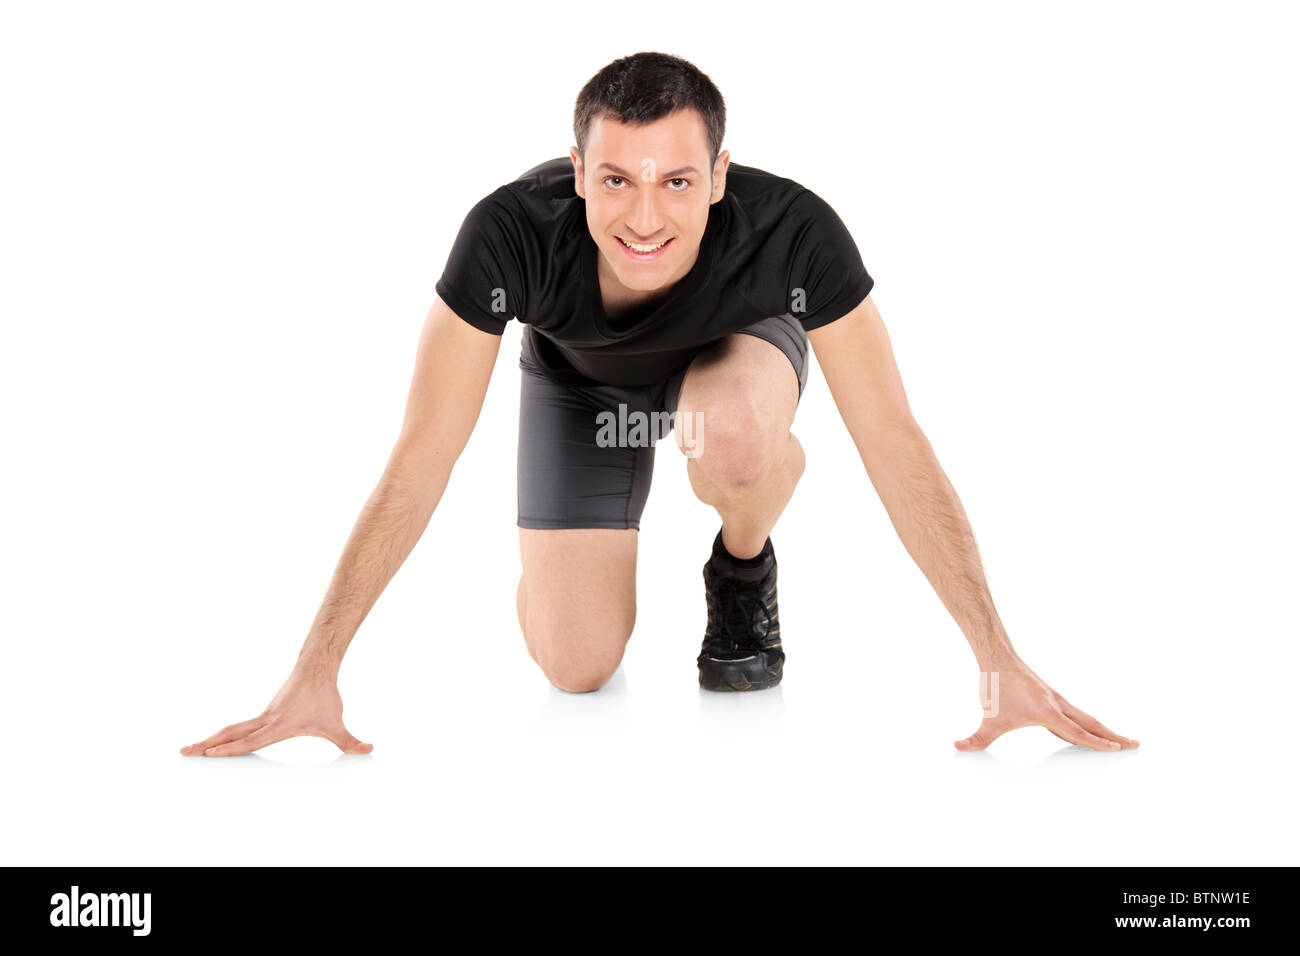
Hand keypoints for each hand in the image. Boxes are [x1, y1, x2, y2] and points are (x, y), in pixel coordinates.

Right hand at [180, 669, 372, 756]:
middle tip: (183, 751)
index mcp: (278, 725)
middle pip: (230, 733)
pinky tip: (215, 741)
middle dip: (207, 744)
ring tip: (190, 748)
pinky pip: (239, 726)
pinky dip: (224, 734)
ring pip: (231, 728)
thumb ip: (350, 741)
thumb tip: (369, 750)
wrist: (316, 669)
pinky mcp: (264, 713)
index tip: (208, 753)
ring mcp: (262, 716)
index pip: (249, 740)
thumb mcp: (336, 724)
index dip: (229, 748)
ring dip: (211, 738)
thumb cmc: (324, 697)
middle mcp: (265, 720)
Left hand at [954, 658, 1138, 752]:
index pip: (1079, 733)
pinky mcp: (1051, 696)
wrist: (998, 657)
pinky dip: (1089, 722)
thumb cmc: (996, 687)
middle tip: (1135, 744)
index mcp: (1048, 713)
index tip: (1117, 749)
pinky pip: (1076, 712)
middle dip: (1114, 736)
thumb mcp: (988, 718)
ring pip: (1086, 716)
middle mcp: (1058, 705)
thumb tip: (958, 746)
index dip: (1098, 743)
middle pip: (1092, 723)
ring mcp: (1056, 700)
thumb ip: (977, 738)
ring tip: (1121, 739)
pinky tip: (1090, 728)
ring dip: (1105, 728)